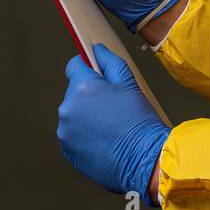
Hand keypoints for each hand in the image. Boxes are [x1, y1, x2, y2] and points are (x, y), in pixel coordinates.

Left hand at [57, 43, 170, 200]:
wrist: (145, 160)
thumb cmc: (140, 121)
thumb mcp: (130, 85)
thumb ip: (110, 63)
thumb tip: (96, 49)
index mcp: (82, 88)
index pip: (74, 66)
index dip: (87, 68)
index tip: (99, 76)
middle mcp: (67, 109)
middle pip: (74, 93)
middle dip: (89, 96)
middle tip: (114, 108)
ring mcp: (64, 132)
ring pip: (73, 115)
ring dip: (86, 117)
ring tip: (110, 128)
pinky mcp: (67, 152)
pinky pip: (72, 136)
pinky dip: (84, 137)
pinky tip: (105, 142)